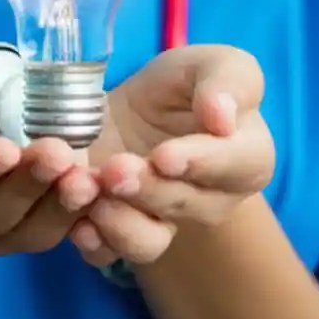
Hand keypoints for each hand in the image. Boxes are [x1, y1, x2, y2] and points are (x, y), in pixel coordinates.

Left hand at [71, 45, 275, 267]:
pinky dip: (91, 242)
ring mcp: (160, 222)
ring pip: (148, 242)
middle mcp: (207, 201)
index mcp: (244, 157)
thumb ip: (228, 80)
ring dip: (117, 222)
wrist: (119, 112)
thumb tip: (223, 116)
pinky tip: (74, 223)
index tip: (165, 156)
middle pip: (184, 206)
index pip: (237, 166)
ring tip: (86, 190)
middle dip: (147, 188)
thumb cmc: (175, 89)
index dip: (202, 163)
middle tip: (114, 169)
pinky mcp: (114, 231)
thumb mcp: (205, 64)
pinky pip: (107, 254)